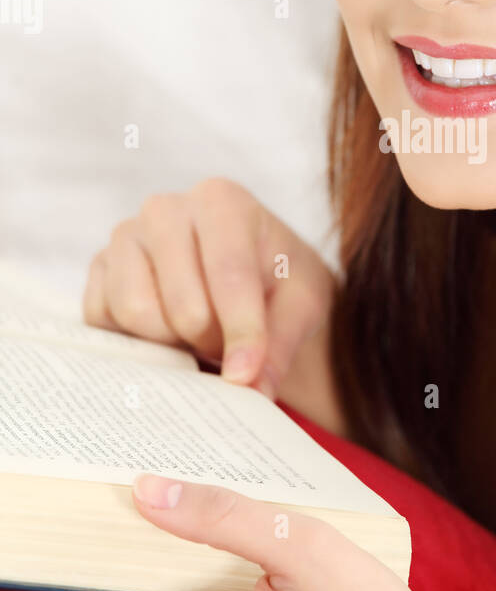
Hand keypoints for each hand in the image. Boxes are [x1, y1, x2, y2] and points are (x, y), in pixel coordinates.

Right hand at [82, 178, 335, 403]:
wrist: (246, 270)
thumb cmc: (277, 278)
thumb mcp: (302, 303)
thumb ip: (282, 343)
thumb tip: (252, 389)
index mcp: (221, 201)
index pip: (228, 273)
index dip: (241, 332)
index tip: (246, 377)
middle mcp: (165, 210)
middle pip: (182, 305)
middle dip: (210, 341)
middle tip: (227, 345)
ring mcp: (124, 236)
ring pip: (136, 314)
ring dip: (172, 342)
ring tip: (197, 333)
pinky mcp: (97, 269)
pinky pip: (104, 321)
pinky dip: (138, 340)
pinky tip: (166, 331)